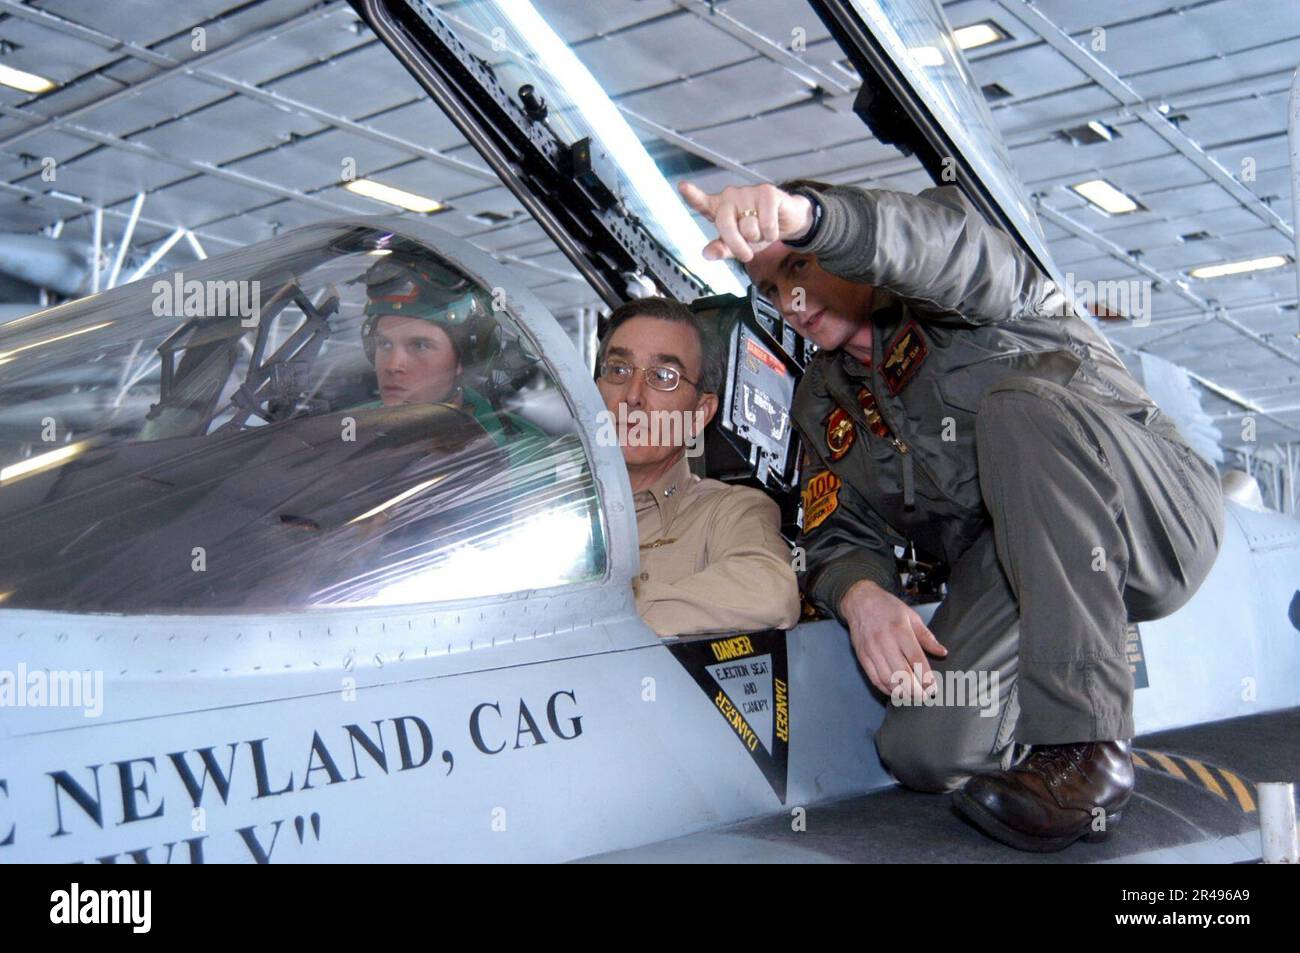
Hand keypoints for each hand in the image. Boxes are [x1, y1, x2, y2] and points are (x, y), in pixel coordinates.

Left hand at [678, 181, 814, 262]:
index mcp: (718, 208)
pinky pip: (766, 225)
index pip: (701, 202)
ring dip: (759, 238)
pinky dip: (771, 234)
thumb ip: (722, 249)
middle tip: (746, 254)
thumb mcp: (737, 246)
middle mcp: (730, 196)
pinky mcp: (767, 192)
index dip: (692, 195)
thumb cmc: (757, 231)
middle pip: (726, 226)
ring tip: (762, 230)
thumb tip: (707, 253)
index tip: (683, 187)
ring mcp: (748, 192)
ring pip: (749, 229)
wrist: (786, 221)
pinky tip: (773, 226)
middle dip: (738, 246)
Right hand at [839, 579, 947, 699]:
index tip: (933, 689)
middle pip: (901, 673)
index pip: (916, 659)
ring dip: (901, 692)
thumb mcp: (912, 616)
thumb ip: (927, 637)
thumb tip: (942, 653)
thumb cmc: (888, 608)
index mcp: (901, 630)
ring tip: (912, 697)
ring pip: (887, 679)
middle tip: (924, 697)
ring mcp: (871, 649)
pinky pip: (874, 677)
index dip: (925, 677)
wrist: (860, 601)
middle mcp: (885, 641)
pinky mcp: (862, 655)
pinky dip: (885, 688)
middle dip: (915, 690)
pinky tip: (895, 691)